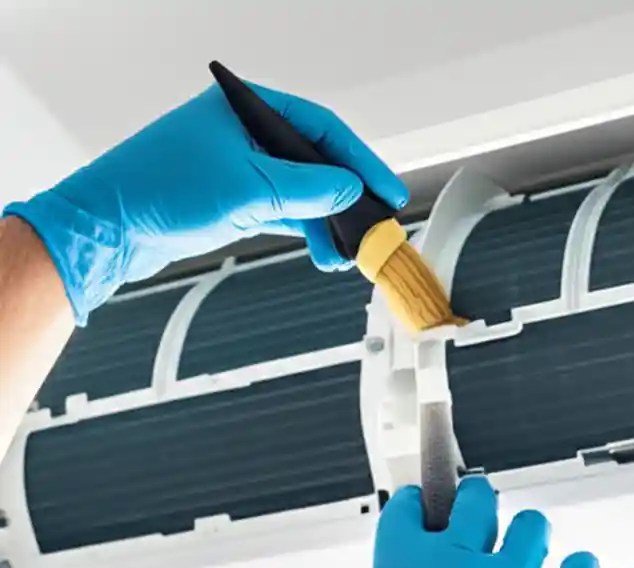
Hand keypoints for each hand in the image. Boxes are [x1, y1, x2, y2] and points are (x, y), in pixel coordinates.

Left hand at [2, 81, 407, 323]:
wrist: (105, 229)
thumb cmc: (157, 190)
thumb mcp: (250, 187)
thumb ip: (309, 188)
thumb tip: (351, 190)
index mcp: (246, 109)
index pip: (321, 129)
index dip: (361, 162)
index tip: (387, 193)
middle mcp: (246, 134)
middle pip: (316, 162)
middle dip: (347, 199)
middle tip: (375, 226)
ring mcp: (240, 168)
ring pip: (302, 192)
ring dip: (326, 223)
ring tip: (346, 252)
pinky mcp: (234, 200)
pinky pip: (284, 211)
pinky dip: (305, 230)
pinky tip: (323, 250)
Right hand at [352, 479, 599, 567]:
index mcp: (403, 567)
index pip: (410, 506)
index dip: (418, 504)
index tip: (424, 506)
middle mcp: (456, 567)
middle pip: (476, 498)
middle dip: (475, 501)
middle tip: (478, 513)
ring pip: (532, 525)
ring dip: (527, 534)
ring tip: (524, 548)